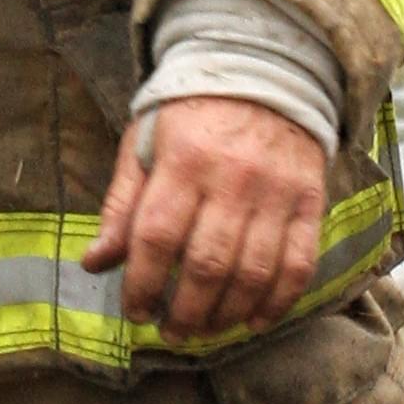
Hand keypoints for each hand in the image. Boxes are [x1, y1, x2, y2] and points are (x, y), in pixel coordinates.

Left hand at [84, 97, 330, 343]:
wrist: (264, 71)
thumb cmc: (191, 114)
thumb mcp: (144, 144)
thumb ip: (122, 205)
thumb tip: (94, 263)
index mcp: (183, 161)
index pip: (157, 237)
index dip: (141, 284)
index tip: (134, 311)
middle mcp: (232, 179)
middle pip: (208, 264)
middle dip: (184, 312)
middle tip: (170, 332)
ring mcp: (276, 193)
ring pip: (254, 272)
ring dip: (227, 315)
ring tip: (205, 331)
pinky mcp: (310, 202)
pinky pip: (299, 264)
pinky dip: (278, 302)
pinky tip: (254, 321)